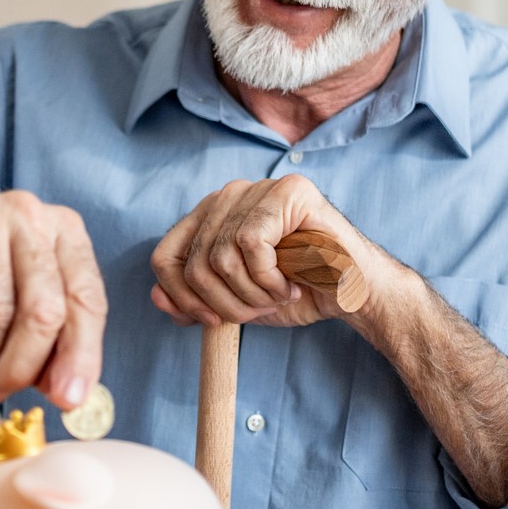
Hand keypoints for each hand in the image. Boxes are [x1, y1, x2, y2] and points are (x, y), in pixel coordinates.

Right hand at [0, 192, 104, 407]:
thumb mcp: (18, 305)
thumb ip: (51, 342)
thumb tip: (69, 392)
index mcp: (62, 229)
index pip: (87, 299)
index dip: (82, 356)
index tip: (68, 399)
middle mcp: (29, 215)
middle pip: (44, 310)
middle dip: (24, 367)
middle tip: (3, 394)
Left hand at [149, 174, 391, 327]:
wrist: (351, 295)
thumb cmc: (297, 292)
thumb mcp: (235, 304)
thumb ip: (194, 302)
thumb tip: (156, 297)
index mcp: (210, 218)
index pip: (164, 256)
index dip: (181, 297)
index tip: (212, 320)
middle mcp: (228, 196)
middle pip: (192, 263)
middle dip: (226, 302)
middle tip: (261, 307)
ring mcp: (258, 188)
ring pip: (220, 255)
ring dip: (252, 293)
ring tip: (279, 294)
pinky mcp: (287, 191)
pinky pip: (251, 243)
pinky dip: (270, 278)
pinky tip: (292, 282)